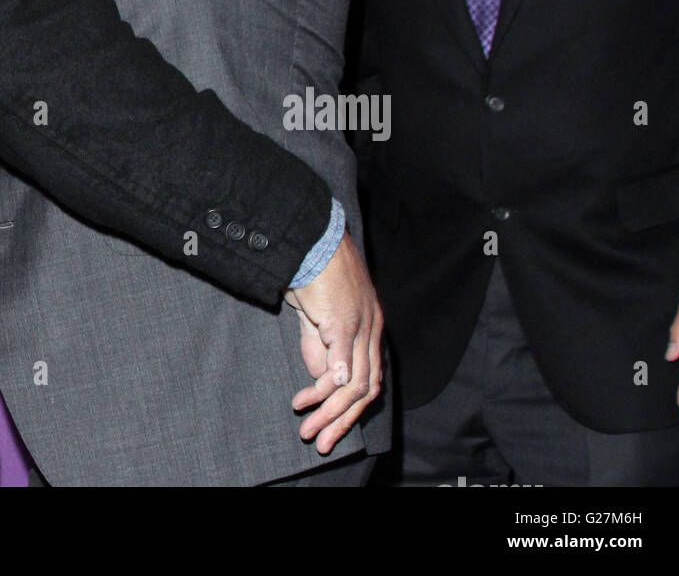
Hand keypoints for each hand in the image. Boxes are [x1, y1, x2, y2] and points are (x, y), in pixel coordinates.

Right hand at [284, 233, 383, 452]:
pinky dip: (330, 382)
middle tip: (319, 441)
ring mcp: (361, 326)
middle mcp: (373, 330)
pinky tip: (314, 397)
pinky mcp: (344, 319)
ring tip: (306, 425)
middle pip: (366, 390)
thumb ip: (320, 343)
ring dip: (329, 410)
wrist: (314, 237)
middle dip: (341, 421)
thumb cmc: (314, 268)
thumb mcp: (317, 313)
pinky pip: (343, 359)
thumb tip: (319, 376)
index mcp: (370, 328)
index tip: (329, 428)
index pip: (371, 381)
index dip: (350, 410)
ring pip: (354, 383)